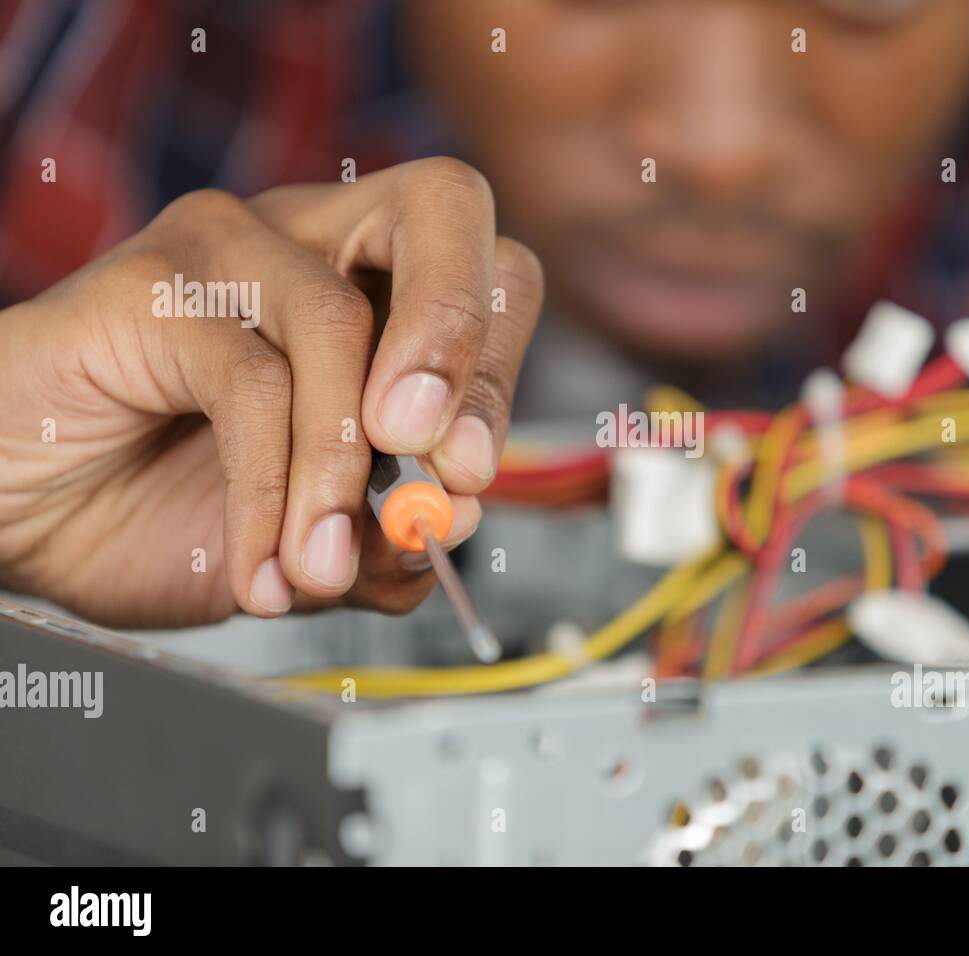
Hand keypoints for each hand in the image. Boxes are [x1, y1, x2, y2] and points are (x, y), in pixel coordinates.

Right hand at [0, 159, 542, 627]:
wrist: (27, 517)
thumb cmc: (171, 504)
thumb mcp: (318, 541)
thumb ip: (392, 535)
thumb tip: (454, 526)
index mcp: (376, 281)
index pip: (491, 270)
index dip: (502, 368)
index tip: (470, 480)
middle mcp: (312, 238)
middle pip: (442, 210)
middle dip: (463, 344)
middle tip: (447, 467)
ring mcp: (228, 245)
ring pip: (339, 321)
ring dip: (342, 471)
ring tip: (322, 567)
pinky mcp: (147, 282)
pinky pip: (248, 381)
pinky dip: (268, 494)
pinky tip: (261, 568)